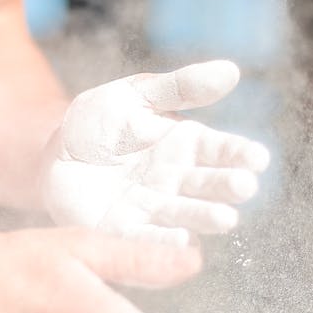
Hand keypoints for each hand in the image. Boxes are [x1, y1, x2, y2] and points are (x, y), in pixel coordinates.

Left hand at [41, 60, 270, 245]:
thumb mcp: (137, 95)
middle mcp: (178, 181)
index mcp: (188, 146)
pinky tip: (182, 242)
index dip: (241, 154)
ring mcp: (154, 209)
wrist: (53, 155)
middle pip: (209, 185)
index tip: (258, 158)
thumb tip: (231, 71)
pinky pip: (146, 237)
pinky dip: (164, 241)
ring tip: (225, 219)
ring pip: (185, 214)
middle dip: (228, 187)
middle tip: (245, 186)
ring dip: (205, 217)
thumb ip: (180, 87)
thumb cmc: (101, 123)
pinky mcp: (124, 231)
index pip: (222, 150)